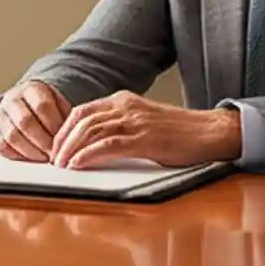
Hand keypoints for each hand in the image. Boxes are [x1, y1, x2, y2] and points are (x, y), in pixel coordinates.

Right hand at [0, 80, 71, 162]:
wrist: (26, 103)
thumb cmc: (47, 107)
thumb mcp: (59, 103)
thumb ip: (66, 116)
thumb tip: (73, 136)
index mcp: (31, 89)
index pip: (42, 106)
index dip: (54, 126)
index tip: (65, 140)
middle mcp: (12, 100)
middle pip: (26, 122)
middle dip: (44, 142)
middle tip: (57, 154)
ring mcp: (1, 116)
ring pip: (13, 136)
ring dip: (32, 151)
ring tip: (46, 158)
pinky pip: (3, 147)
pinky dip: (19, 155)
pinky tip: (33, 158)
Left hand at [49, 91, 240, 168]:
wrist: (210, 132)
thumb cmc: (179, 133)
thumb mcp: (143, 123)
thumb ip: (120, 127)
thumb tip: (92, 144)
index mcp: (124, 100)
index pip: (82, 110)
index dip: (64, 129)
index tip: (56, 147)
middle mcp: (126, 106)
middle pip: (81, 119)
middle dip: (62, 141)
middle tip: (54, 160)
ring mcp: (135, 121)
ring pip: (91, 131)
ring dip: (71, 149)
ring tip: (61, 165)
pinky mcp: (145, 139)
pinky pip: (108, 144)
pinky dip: (88, 154)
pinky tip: (78, 164)